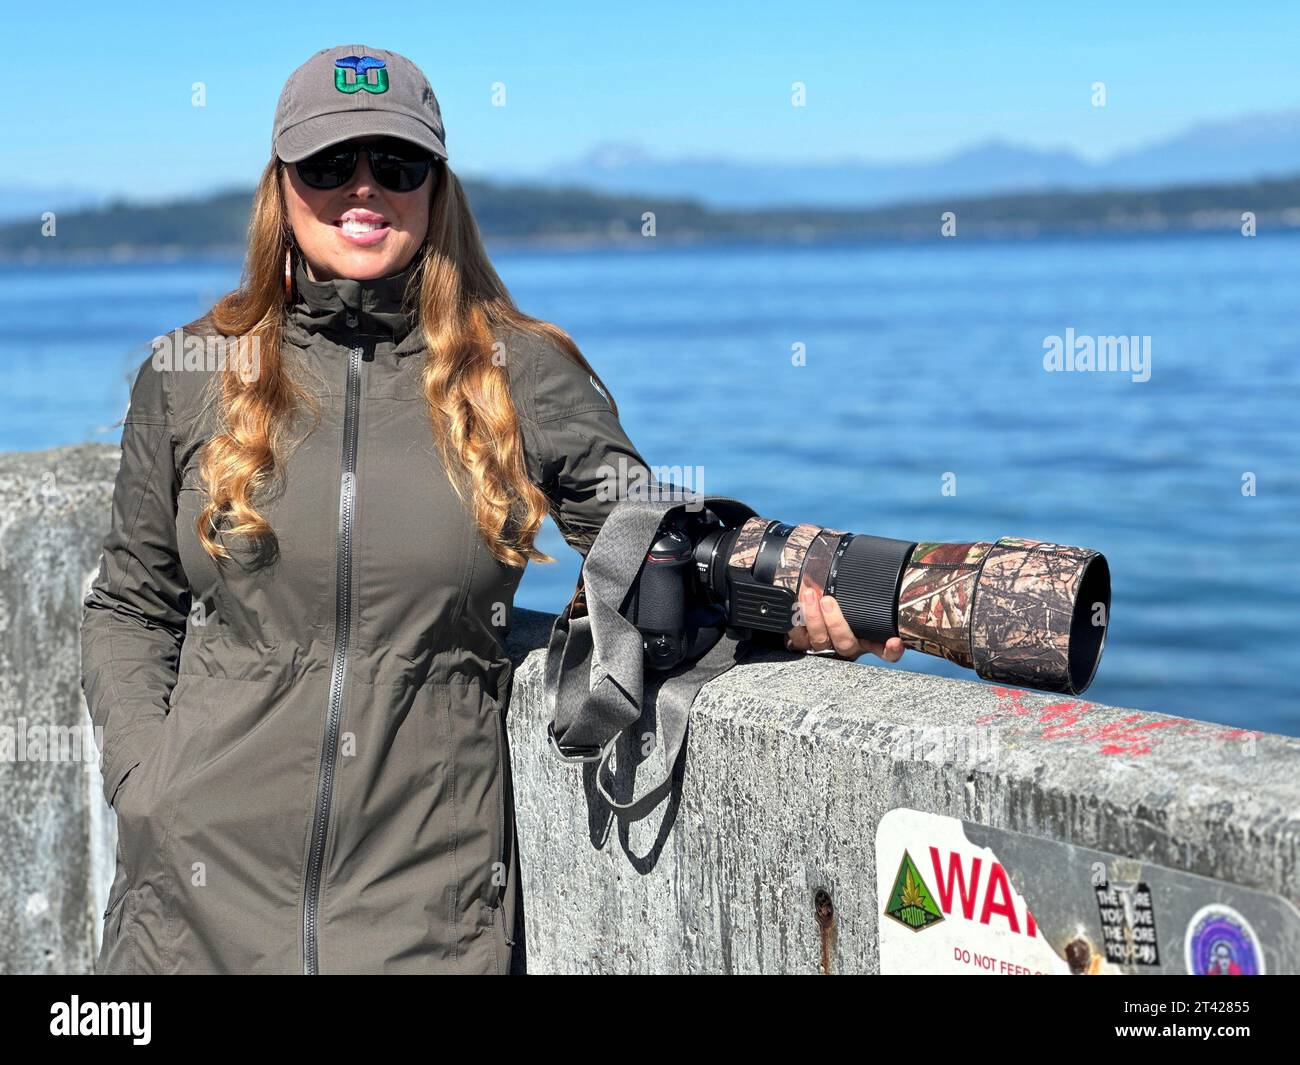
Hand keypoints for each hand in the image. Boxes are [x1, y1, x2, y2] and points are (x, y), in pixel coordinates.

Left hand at [784, 587, 905, 662]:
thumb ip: (860, 578)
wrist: (809, 586)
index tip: (894, 641)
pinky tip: (796, 610)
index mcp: (866, 634)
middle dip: (836, 623)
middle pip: (846, 644)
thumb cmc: (838, 584)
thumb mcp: (852, 583)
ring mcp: (825, 643)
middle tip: (827, 600)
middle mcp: (848, 642)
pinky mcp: (803, 642)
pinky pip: (798, 639)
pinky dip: (795, 626)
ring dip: (813, 617)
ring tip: (809, 594)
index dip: (891, 650)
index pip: (885, 649)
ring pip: (821, 641)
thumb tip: (872, 553)